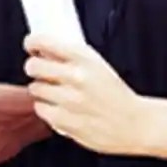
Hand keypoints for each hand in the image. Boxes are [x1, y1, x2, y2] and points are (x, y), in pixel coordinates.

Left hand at [24, 34, 146, 154]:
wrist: (135, 124)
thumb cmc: (116, 95)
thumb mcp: (97, 65)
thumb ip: (71, 56)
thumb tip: (43, 49)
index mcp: (85, 59)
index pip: (44, 42)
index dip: (32, 42)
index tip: (31, 45)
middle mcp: (76, 77)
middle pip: (33, 66)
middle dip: (35, 68)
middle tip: (42, 72)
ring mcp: (70, 100)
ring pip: (35, 88)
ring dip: (42, 90)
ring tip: (59, 94)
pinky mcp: (66, 121)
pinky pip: (40, 109)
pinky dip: (47, 109)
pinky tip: (62, 108)